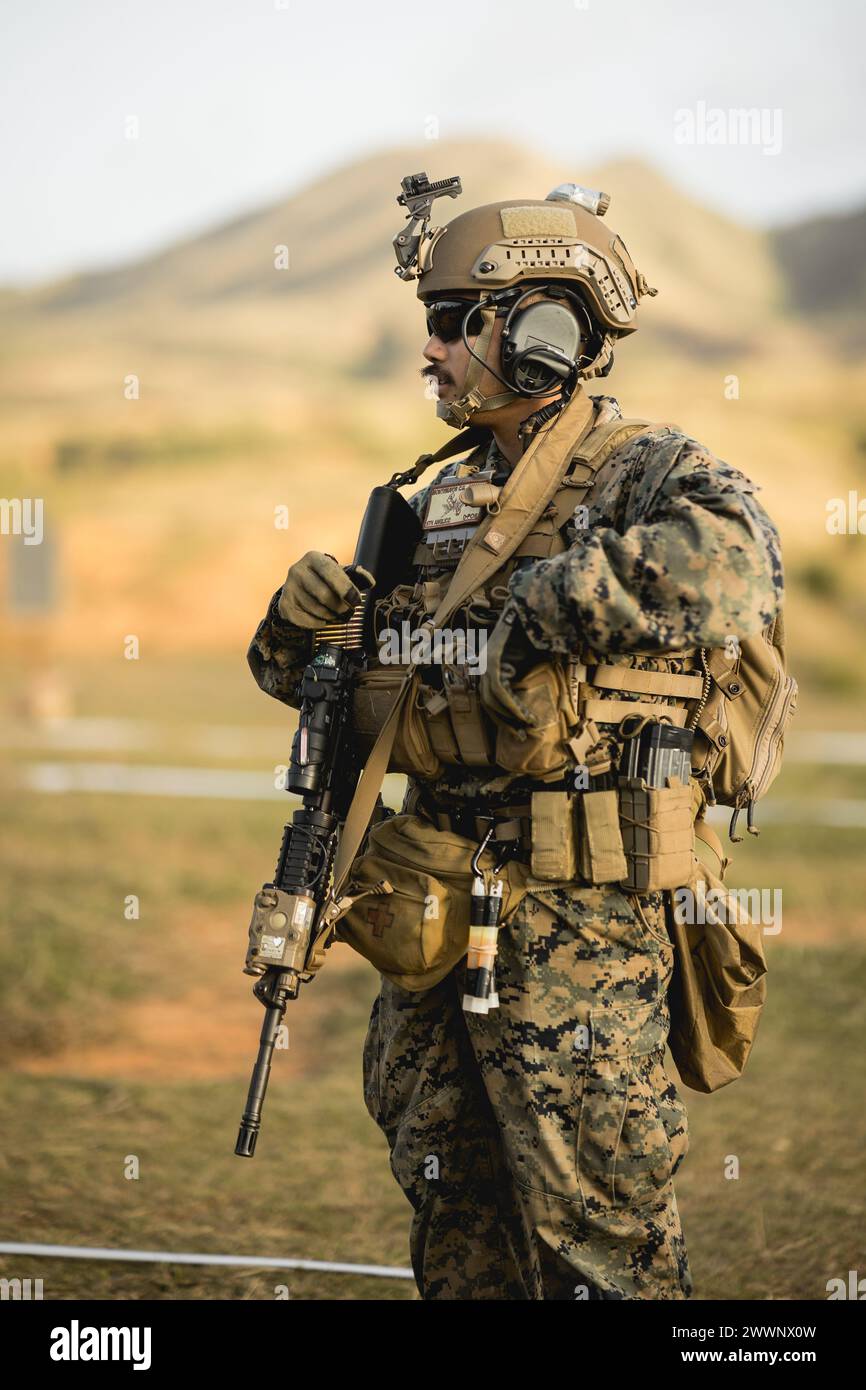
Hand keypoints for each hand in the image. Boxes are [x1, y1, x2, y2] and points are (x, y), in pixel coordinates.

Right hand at [277, 551, 361, 628]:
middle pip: (324, 595)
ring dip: (330, 616)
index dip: (346, 589)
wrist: (299, 586)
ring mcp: (289, 587)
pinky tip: (322, 620)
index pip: (331, 573)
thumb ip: (356, 576)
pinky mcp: (284, 604)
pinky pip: (305, 620)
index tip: (356, 601)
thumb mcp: (339, 572)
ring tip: (334, 614)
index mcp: (313, 558)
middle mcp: (297, 570)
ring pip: (315, 609)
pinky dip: (317, 623)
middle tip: (348, 612)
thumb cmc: (324, 579)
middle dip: (340, 607)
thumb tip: (370, 581)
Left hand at [479, 602, 538, 726]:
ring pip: (492, 700)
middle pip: (488, 703)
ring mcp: (487, 662)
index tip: (520, 732)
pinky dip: (512, 705)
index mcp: (493, 665)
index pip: (492, 700)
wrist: (538, 606)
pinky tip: (526, 714)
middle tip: (523, 736)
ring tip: (529, 725)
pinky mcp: (493, 660)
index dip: (504, 718)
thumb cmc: (540, 631)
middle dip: (506, 722)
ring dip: (511, 717)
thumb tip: (542, 698)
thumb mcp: (535, 658)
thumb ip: (532, 676)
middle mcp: (486, 665)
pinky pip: (500, 690)